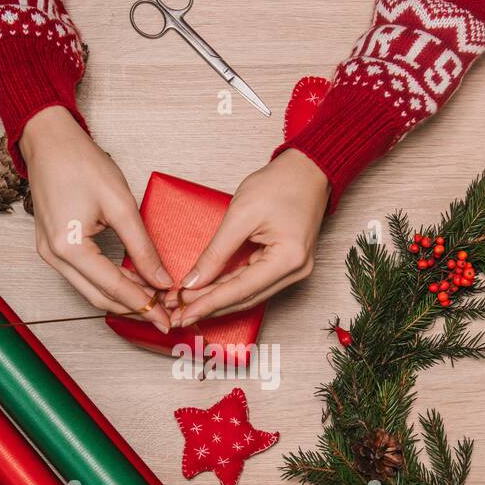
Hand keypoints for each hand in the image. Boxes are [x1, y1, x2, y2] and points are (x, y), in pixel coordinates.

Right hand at [19, 107, 172, 331]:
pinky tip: (131, 283)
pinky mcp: (51, 247)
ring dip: (121, 298)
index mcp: (68, 247)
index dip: (144, 304)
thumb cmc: (81, 163)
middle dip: (134, 309)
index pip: (113, 287)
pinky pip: (83, 276)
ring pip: (90, 290)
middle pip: (99, 298)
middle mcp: (54, 257)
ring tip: (152, 302)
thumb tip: (161, 280)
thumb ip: (142, 247)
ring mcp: (49, 254)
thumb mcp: (121, 204)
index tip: (167, 319)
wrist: (49, 141)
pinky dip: (107, 284)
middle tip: (164, 316)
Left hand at [168, 149, 329, 326]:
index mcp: (289, 259)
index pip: (241, 290)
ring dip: (217, 300)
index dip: (209, 303)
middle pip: (245, 298)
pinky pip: (253, 283)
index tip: (183, 313)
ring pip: (248, 294)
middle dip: (209, 306)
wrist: (307, 170)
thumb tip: (193, 281)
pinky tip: (208, 293)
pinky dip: (229, 288)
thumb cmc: (280, 184)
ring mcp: (293, 271)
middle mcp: (296, 272)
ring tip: (186, 305)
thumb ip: (216, 252)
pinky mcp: (285, 266)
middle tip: (177, 313)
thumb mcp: (241, 214)